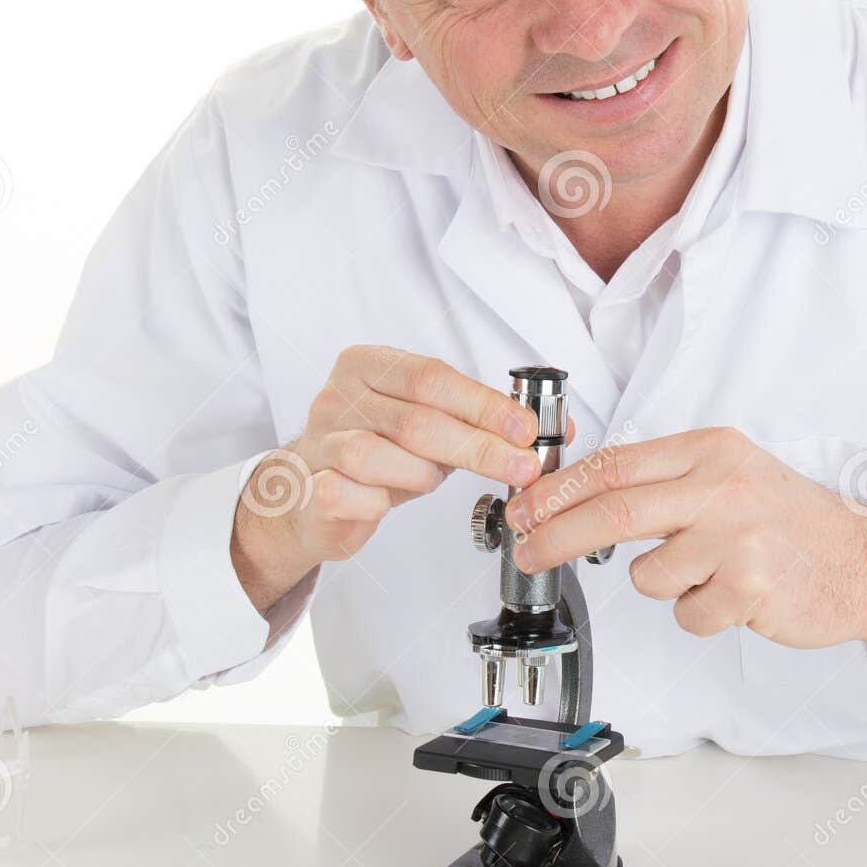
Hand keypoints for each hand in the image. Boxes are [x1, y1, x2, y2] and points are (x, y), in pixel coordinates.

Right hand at [231, 346, 555, 612]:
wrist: (310, 493)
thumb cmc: (379, 451)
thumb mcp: (431, 425)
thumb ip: (482, 421)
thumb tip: (558, 427)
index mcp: (367, 365)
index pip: (432, 377)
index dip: (483, 404)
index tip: (525, 428)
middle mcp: (337, 396)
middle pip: (416, 418)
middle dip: (478, 446)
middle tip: (521, 465)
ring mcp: (318, 440)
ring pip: (381, 455)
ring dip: (422, 474)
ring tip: (432, 480)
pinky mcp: (308, 487)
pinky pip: (349, 494)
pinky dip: (379, 501)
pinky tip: (385, 501)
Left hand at [504, 426, 866, 649]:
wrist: (864, 561)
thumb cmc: (791, 522)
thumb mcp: (729, 475)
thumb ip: (664, 481)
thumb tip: (580, 496)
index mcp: (709, 450)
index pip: (613, 466)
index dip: (557, 491)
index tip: (524, 508)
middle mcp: (721, 486)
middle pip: (612, 511)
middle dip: (555, 535)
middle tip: (527, 551)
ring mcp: (736, 536)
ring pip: (648, 574)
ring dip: (662, 585)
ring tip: (706, 573)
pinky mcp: (749, 585)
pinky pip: (686, 612)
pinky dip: (697, 613)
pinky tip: (732, 595)